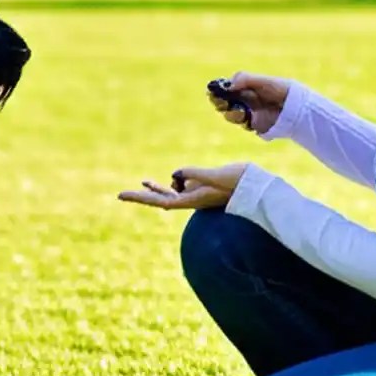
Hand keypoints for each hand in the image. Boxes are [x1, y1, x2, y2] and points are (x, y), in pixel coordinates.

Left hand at [118, 163, 248, 210]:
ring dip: (155, 188)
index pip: (161, 201)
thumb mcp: (216, 176)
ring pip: (169, 192)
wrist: (257, 187)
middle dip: (141, 196)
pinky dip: (168, 181)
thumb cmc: (240, 182)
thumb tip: (175, 174)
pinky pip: (179, 185)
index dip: (141, 198)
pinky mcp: (200, 188)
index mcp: (192, 200)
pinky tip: (159, 180)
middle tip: (119, 195)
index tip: (122, 196)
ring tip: (143, 182)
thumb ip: (195, 175)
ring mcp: (195, 194)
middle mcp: (191, 199)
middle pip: (160, 199)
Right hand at [207, 72, 290, 133]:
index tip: (213, 90)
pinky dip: (240, 120)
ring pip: (230, 114)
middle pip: (224, 102)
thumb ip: (244, 79)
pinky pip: (241, 124)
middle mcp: (245, 100)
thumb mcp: (262, 81)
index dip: (218, 89)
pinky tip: (244, 115)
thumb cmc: (280, 89)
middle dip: (219, 102)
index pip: (226, 88)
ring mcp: (248, 113)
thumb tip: (227, 86)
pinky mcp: (254, 125)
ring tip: (237, 109)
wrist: (295, 107)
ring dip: (229, 112)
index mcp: (246, 87)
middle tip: (219, 100)